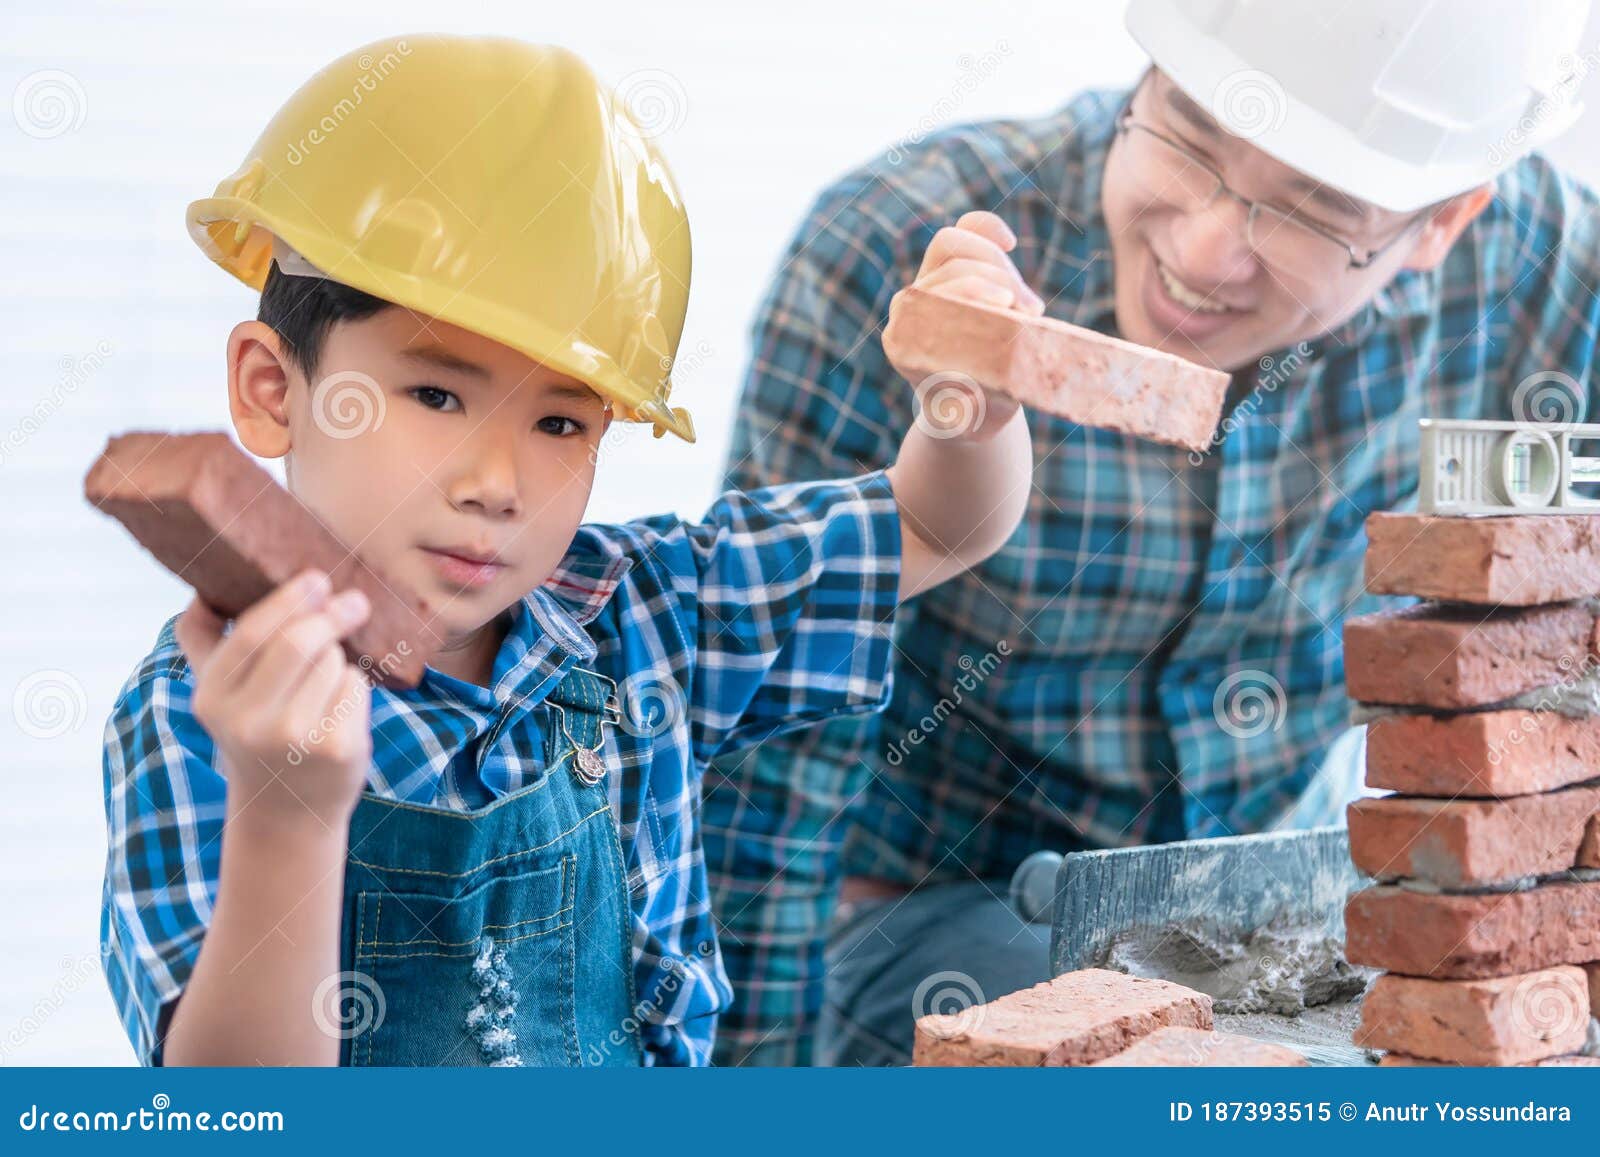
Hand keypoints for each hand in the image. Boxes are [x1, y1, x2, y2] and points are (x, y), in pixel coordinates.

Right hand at [175, 569, 373, 830]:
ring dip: (341, 660)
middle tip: (354, 601)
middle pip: (300, 642)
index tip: (316, 578)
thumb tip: (202, 592)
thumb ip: (204, 643)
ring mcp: (293, 739)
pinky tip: (340, 710)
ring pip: (334, 663)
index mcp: (212, 698)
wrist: (287, 810)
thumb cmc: (258, 733)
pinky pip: (357, 688)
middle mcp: (248, 721)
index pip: (250, 634)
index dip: (288, 600)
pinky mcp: (335, 749)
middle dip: (332, 614)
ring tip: (325, 684)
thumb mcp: (220, 694)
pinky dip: (357, 687)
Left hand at [882, 212, 1043, 435]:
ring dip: (1005, 270)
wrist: (969, 406)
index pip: (934, 292)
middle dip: (1000, 281)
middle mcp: (910, 307)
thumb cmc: (971, 415)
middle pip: (955, 265)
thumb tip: (979, 392)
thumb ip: (970, 408)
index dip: (972, 290)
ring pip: (963, 247)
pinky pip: (965, 233)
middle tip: (1032, 314)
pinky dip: (987, 231)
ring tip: (1030, 308)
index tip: (1007, 306)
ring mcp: (929, 285)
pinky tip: (1009, 242)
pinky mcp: (954, 272)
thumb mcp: (971, 420)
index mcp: (904, 339)